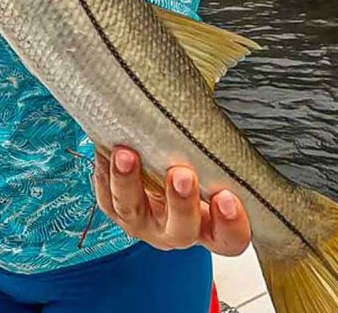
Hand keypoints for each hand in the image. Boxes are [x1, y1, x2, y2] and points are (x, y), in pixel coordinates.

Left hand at [92, 145, 251, 255]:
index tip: (227, 197)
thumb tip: (219, 100)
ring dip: (129, 182)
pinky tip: (107, 150)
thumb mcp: (213, 164)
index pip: (230, 237)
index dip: (231, 223)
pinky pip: (106, 197)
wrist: (158, 173)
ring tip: (126, 154)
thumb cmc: (196, 169)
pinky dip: (106, 172)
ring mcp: (143, 224)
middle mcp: (177, 230)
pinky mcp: (115, 210)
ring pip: (133, 211)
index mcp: (212, 227)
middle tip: (182, 175)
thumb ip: (218, 149)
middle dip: (181, 202)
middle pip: (181, 228)